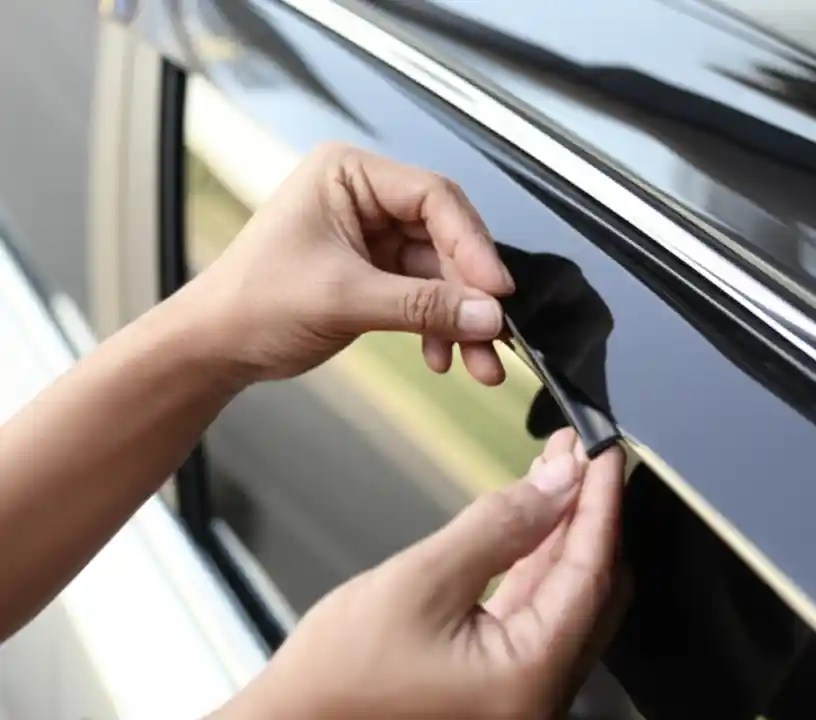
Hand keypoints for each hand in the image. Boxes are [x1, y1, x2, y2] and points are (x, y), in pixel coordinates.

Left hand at [178, 142, 514, 383]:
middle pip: (446, 238)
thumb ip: (422, 306)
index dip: (472, 244)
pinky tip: (442, 355)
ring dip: (461, 319)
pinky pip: (426, 295)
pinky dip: (439, 326)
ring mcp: (373, 235)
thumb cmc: (250, 303)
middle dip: (470, 293)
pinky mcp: (377, 272)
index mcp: (348, 174)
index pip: (434, 198)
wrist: (214, 347)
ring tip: (479, 361)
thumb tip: (486, 314)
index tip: (495, 289)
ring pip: (442, 273)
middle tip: (494, 332)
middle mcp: (365, 197)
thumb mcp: (344, 299)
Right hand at [216, 429, 625, 718]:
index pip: (591, 573)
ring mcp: (523, 693)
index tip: (604, 453)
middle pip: (592, 588)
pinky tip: (534, 524)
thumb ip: (498, 527)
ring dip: (564, 535)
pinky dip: (539, 565)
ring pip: (567, 599)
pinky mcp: (500, 686)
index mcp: (530, 677)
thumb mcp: (420, 582)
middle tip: (579, 456)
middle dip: (589, 515)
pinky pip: (539, 616)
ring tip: (557, 475)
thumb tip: (560, 483)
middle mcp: (540, 694)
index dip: (601, 503)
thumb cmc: (334, 681)